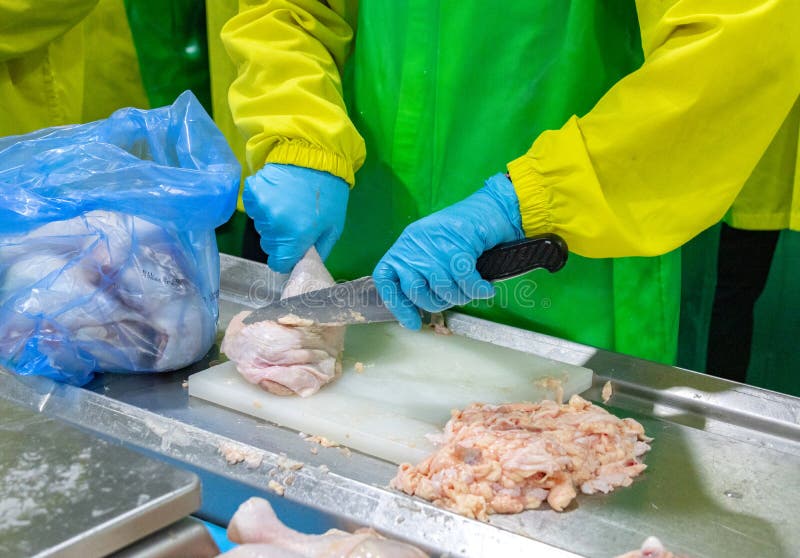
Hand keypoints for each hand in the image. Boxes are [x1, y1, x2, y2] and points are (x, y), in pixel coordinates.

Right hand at [242, 163, 348, 272]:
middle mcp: (274, 226)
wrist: (317, 157)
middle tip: (295, 220)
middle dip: (280, 239)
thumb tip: (305, 263)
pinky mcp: (252, 192)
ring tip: (288, 205)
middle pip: (268, 246)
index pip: (278, 264)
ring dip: (272, 222)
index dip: (286, 258)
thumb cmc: (329, 195)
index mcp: (295, 237)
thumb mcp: (333, 228)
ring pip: (261, 228)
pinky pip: (253, 210)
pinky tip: (277, 196)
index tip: (293, 248)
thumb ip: (318, 251)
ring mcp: (261, 208)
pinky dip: (263, 206)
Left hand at [373, 173, 523, 328]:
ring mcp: (436, 244)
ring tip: (472, 289)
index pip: (386, 278)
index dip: (397, 304)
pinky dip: (478, 289)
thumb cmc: (465, 233)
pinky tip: (485, 287)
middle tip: (455, 296)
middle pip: (416, 290)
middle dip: (438, 302)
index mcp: (405, 246)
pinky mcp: (460, 243)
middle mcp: (415, 244)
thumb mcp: (434, 251)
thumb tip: (419, 309)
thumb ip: (423, 274)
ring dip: (462, 295)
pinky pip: (466, 281)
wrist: (495, 207)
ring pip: (443, 287)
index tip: (412, 322)